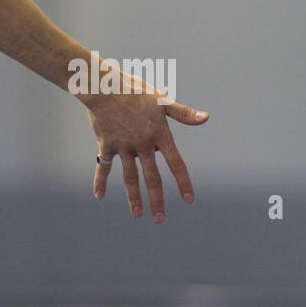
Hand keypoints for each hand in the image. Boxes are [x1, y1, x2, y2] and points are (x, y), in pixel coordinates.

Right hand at [84, 74, 207, 222]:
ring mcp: (123, 146)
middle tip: (159, 219)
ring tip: (138, 214)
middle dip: (156, 200)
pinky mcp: (106, 144)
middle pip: (152, 177)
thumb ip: (183, 113)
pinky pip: (104, 166)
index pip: (175, 163)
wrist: (103, 86)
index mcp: (158, 134)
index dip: (183, 181)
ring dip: (134, 197)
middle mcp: (142, 144)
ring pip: (130, 177)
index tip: (188, 199)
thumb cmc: (134, 90)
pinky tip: (99, 196)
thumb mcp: (161, 100)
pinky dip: (100, 181)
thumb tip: (206, 118)